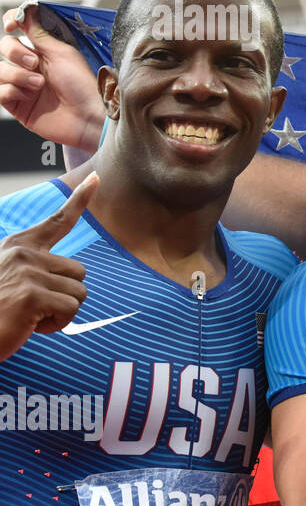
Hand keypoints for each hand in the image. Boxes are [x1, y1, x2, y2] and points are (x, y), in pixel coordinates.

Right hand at [0, 173, 97, 360]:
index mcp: (17, 246)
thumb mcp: (8, 278)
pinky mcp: (32, 296)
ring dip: (61, 311)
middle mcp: (22, 254)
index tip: (97, 178)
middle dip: (64, 294)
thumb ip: (33, 267)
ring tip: (28, 317)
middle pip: (78, 271)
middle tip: (33, 307)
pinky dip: (57, 324)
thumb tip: (68, 270)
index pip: (56, 221)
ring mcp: (27, 273)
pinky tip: (30, 327)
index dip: (80, 200)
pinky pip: (70, 309)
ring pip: (79, 292)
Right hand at [1, 5, 104, 151]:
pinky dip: (11, 90)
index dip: (10, 22)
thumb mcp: (61, 53)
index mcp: (43, 51)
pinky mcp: (17, 105)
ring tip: (38, 84)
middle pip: (4, 47)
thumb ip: (39, 32)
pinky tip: (28, 96)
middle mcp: (31, 66)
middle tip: (35, 64)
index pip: (17, 30)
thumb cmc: (82, 85)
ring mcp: (23, 85)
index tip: (11, 25)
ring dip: (16, 74)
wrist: (88, 116)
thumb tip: (27, 9)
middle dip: (15, 52)